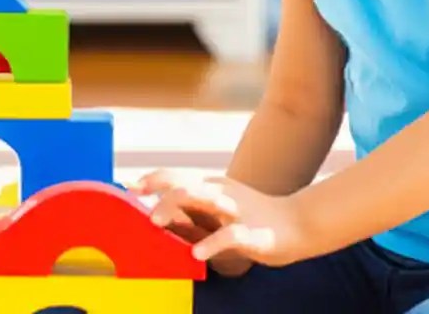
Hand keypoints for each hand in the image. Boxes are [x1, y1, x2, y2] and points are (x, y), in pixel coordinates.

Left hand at [135, 170, 305, 270]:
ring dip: (179, 206)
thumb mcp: (216, 212)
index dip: (153, 178)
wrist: (298, 225)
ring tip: (156, 220)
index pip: (178, 176)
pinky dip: (212, 243)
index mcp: (211, 186)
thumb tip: (153, 214)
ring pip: (206, 200)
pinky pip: (230, 236)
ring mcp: (237, 212)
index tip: (130, 187)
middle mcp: (221, 193)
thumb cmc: (249, 218)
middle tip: (140, 205)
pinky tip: (197, 253)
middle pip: (186, 184)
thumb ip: (187, 213)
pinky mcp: (253, 233)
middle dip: (161, 191)